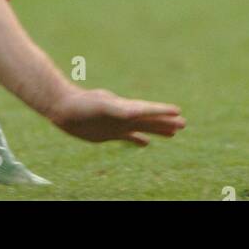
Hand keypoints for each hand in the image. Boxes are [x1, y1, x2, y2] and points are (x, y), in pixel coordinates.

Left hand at [50, 87, 184, 145]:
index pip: (148, 110)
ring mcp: (117, 124)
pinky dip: (138, 140)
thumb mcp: (102, 105)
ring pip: (143, 128)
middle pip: (150, 119)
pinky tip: (146, 143)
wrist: (64, 107)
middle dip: (166, 122)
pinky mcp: (109, 133)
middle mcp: (124, 115)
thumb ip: (118, 109)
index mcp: (125, 107)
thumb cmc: (82, 105)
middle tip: (184, 124)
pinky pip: (128, 137)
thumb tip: (136, 113)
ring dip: (158, 130)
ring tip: (173, 133)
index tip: (179, 112)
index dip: (163, 111)